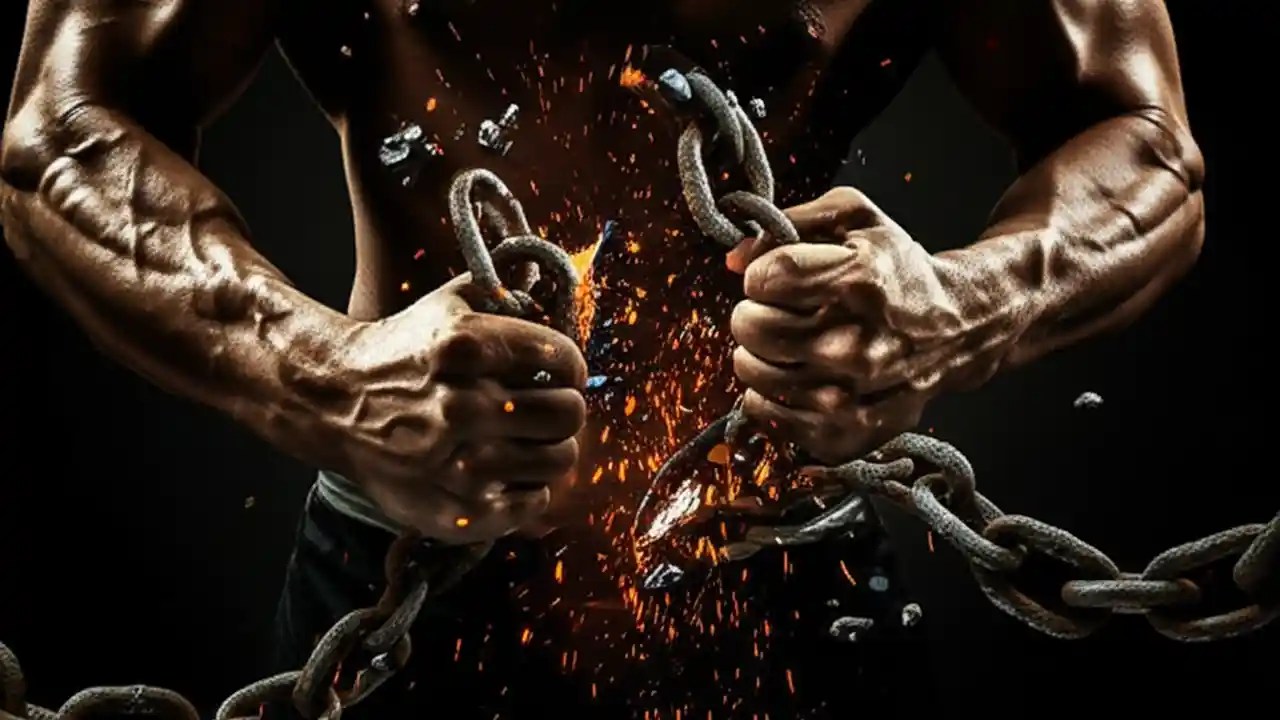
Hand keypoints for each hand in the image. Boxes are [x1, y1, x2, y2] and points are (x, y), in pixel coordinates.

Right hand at [336, 274, 587, 542]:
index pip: (564, 359)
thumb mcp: (446, 305)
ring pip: (559, 460)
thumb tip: (555, 292)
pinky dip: (529, 490)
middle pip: (569, 413)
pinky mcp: (454, 510)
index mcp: (466, 347)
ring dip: (551, 449)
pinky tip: (508, 474)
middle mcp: (462, 405)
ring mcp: (457, 463)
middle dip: (565, 408)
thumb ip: (504, 290)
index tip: (559, 374)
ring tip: (528, 442)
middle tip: (547, 410)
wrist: (334, 404)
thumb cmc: (403, 352)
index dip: (570, 367)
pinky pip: (532, 504)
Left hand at [727, 186, 963, 464]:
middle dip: (754, 313)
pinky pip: (764, 413)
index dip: (762, 275)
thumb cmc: (897, 269)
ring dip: (757, 354)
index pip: (764, 279)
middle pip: (750, 327)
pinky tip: (793, 376)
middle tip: (778, 312)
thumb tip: (735, 260)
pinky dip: (767, 394)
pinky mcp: (841, 431)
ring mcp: (847, 395)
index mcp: (857, 282)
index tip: (778, 279)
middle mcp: (852, 344)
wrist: (957, 328)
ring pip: (750, 371)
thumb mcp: (856, 217)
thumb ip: (789, 222)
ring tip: (787, 343)